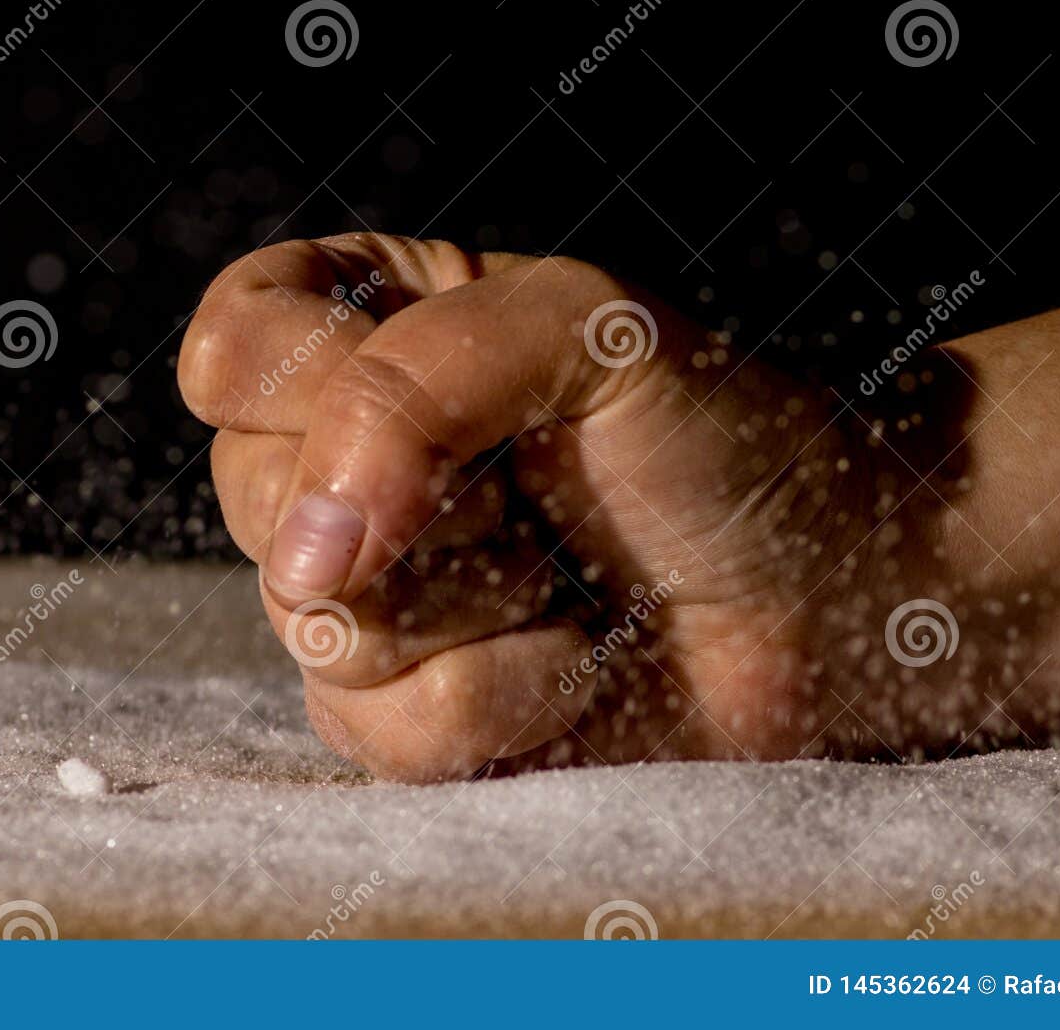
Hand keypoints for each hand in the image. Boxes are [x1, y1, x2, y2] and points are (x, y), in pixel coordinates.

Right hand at [179, 233, 857, 780]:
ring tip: (569, 575)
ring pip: (318, 624)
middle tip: (541, 492)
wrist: (826, 592)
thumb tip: (303, 558)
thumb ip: (413, 385)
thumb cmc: (720, 435)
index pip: (233, 351)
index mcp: (368, 334)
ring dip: (484, 603)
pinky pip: (382, 729)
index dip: (322, 386)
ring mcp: (369, 599)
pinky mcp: (406, 717)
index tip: (458, 395)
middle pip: (257, 498)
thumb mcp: (583, 330)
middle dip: (436, 505)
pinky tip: (577, 660)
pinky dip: (510, 695)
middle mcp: (346, 466)